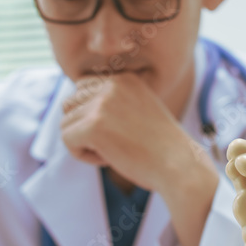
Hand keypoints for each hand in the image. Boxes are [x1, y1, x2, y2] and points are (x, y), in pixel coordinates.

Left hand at [59, 72, 209, 196]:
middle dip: (83, 128)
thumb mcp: (138, 112)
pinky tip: (107, 159)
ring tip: (112, 152)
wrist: (179, 166)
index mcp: (124, 79)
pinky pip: (67, 140)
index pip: (83, 88)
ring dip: (83, 143)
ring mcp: (102, 104)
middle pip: (70, 104)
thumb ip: (111, 104)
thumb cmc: (161, 149)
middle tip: (112, 144)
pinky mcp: (93, 125)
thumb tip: (69, 105)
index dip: (91, 115)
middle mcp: (112, 84)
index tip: (116, 132)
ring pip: (65, 124)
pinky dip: (82, 155)